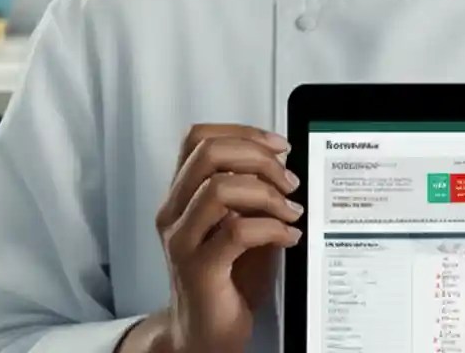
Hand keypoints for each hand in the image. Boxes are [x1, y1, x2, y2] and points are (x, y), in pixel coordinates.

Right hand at [138, 125, 300, 352]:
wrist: (204, 334)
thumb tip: (285, 165)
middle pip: (208, 153)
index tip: (279, 146)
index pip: (199, 138)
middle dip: (259, 158)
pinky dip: (272, 228)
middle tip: (288, 181)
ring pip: (220, 187)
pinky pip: (237, 231)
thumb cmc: (227, 278)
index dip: (243, 132)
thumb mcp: (241, 223)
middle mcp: (174, 212)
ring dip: (267, 194)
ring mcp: (182, 240)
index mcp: (182, 195)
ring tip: (290, 211)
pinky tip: (288, 238)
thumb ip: (252, 193)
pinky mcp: (198, 270)